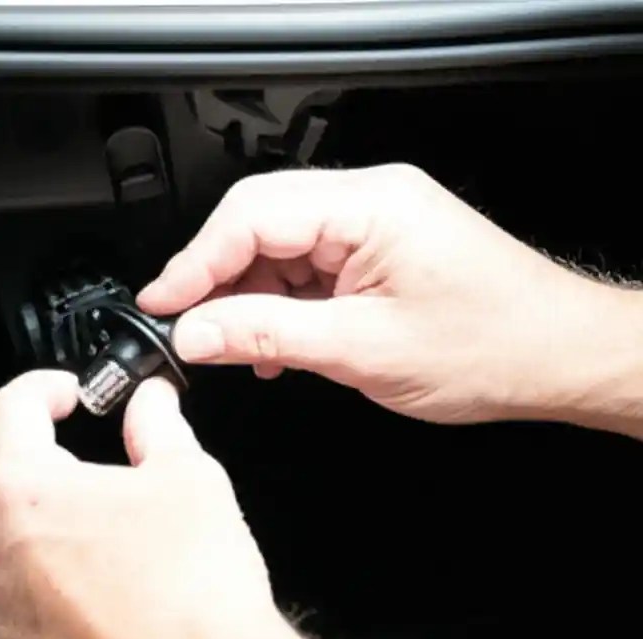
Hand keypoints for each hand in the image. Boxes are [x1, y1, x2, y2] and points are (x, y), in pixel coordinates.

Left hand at [0, 370, 410, 638]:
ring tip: (101, 555)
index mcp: (26, 491)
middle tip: (92, 482)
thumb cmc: (194, 597)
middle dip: (40, 473)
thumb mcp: (189, 478)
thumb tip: (150, 405)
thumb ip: (156, 426)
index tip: (64, 395)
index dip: (42, 389)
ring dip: (33, 542)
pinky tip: (89, 606)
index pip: (8, 409)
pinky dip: (33, 602)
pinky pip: (4, 614)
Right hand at [137, 163, 637, 424]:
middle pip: (257, 221)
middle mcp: (370, 199)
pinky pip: (304, 263)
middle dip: (214, 277)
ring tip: (235, 348)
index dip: (195, 262)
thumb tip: (196, 331)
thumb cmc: (493, 345)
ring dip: (246, 296)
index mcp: (370, 205)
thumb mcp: (361, 349)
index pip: (251, 215)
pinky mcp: (376, 247)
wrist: (560, 356)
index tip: (161, 305)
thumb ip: (266, 334)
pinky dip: (278, 302)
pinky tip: (271, 342)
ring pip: (276, 245)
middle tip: (184, 327)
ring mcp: (374, 221)